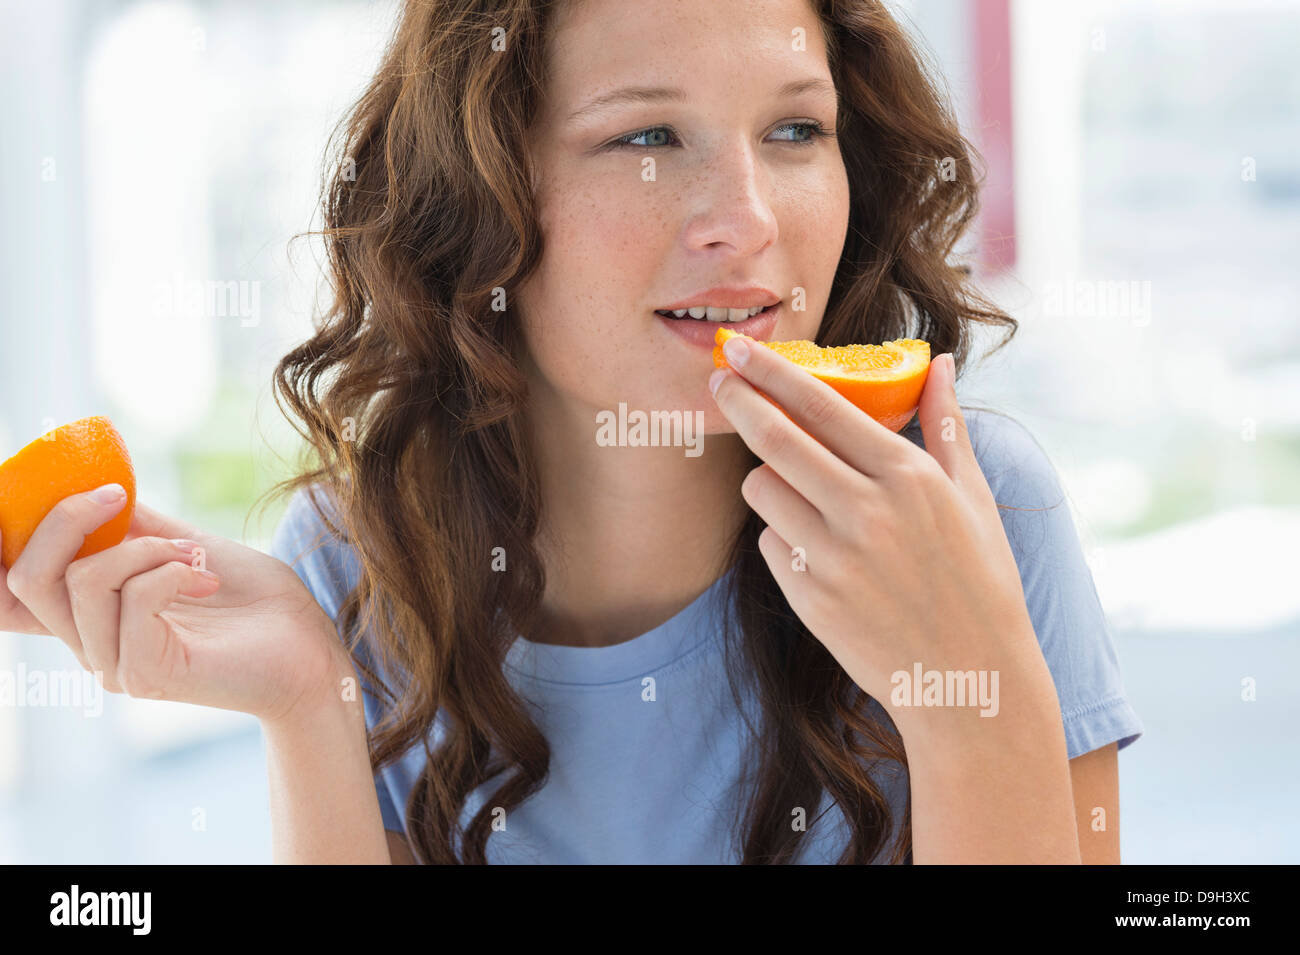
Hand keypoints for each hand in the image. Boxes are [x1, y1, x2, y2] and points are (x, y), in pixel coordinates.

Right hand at [0, 487, 351, 723]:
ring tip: (194, 556)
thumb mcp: (187, 546)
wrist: (310, 647)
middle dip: (67, 518)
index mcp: (92, 615)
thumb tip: (92, 486)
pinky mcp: (146, 673)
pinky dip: (170, 572)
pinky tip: (206, 580)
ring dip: (144, 548)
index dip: (4, 546)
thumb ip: (135, 527)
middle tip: (120, 494)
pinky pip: (133, 600)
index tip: (43, 497)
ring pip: (81, 582)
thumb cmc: (255, 601)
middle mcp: (91, 644)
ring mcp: (115, 664)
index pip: (10, 593)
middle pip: (26, 578)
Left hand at [708, 339, 1054, 733]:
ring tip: (797, 487)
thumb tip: (940, 362)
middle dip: (736, 400)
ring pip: (761, 490)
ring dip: (766, 478)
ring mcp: (834, 557)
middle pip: (773, 437)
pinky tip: (818, 550)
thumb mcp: (973, 497)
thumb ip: (947, 424)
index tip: (739, 349)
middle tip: (719, 381)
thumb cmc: (979, 580)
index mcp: (908, 475)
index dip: (769, 370)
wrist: (970, 678)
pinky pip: (770, 544)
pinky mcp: (810, 598)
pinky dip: (782, 535)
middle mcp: (866, 511)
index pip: (820, 404)